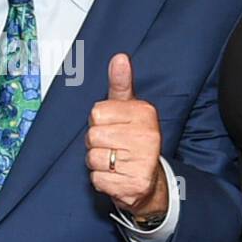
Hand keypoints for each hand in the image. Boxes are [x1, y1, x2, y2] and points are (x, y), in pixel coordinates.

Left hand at [86, 53, 167, 221]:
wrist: (148, 182)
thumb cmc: (133, 140)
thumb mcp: (128, 109)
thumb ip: (121, 84)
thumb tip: (119, 57)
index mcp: (145, 113)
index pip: (96, 113)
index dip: (98, 123)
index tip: (114, 128)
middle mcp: (147, 137)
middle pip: (92, 136)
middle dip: (96, 144)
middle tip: (114, 148)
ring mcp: (142, 162)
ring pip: (93, 158)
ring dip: (98, 164)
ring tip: (115, 163)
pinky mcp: (133, 185)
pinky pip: (97, 179)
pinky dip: (102, 181)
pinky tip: (117, 177)